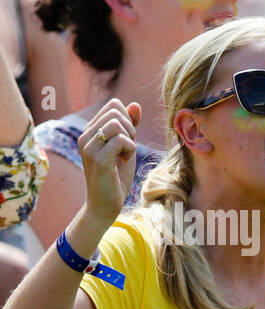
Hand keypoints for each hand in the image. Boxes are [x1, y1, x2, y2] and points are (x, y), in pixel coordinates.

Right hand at [78, 99, 140, 225]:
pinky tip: (124, 161)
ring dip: (130, 139)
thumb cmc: (117, 176)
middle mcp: (85, 136)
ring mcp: (89, 147)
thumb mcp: (126, 147)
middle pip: (115, 111)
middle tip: (128, 147)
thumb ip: (130, 126)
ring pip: (117, 124)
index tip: (127, 139)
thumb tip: (135, 104)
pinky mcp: (98, 159)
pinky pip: (120, 140)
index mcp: (90, 131)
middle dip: (131, 127)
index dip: (128, 119)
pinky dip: (130, 149)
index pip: (113, 105)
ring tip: (125, 154)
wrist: (105, 204)